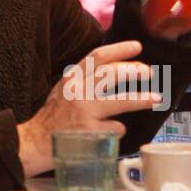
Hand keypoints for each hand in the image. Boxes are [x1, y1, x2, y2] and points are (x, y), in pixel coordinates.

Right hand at [16, 40, 161, 176]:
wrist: (35, 144)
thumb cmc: (52, 118)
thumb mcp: (62, 91)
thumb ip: (83, 80)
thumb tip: (114, 69)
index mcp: (71, 79)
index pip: (97, 57)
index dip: (119, 49)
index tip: (137, 46)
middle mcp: (77, 93)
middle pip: (112, 74)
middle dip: (134, 71)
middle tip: (148, 72)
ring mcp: (84, 113)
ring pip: (121, 101)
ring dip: (141, 99)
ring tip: (156, 98)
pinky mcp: (91, 132)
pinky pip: (116, 128)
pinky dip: (117, 130)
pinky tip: (109, 132)